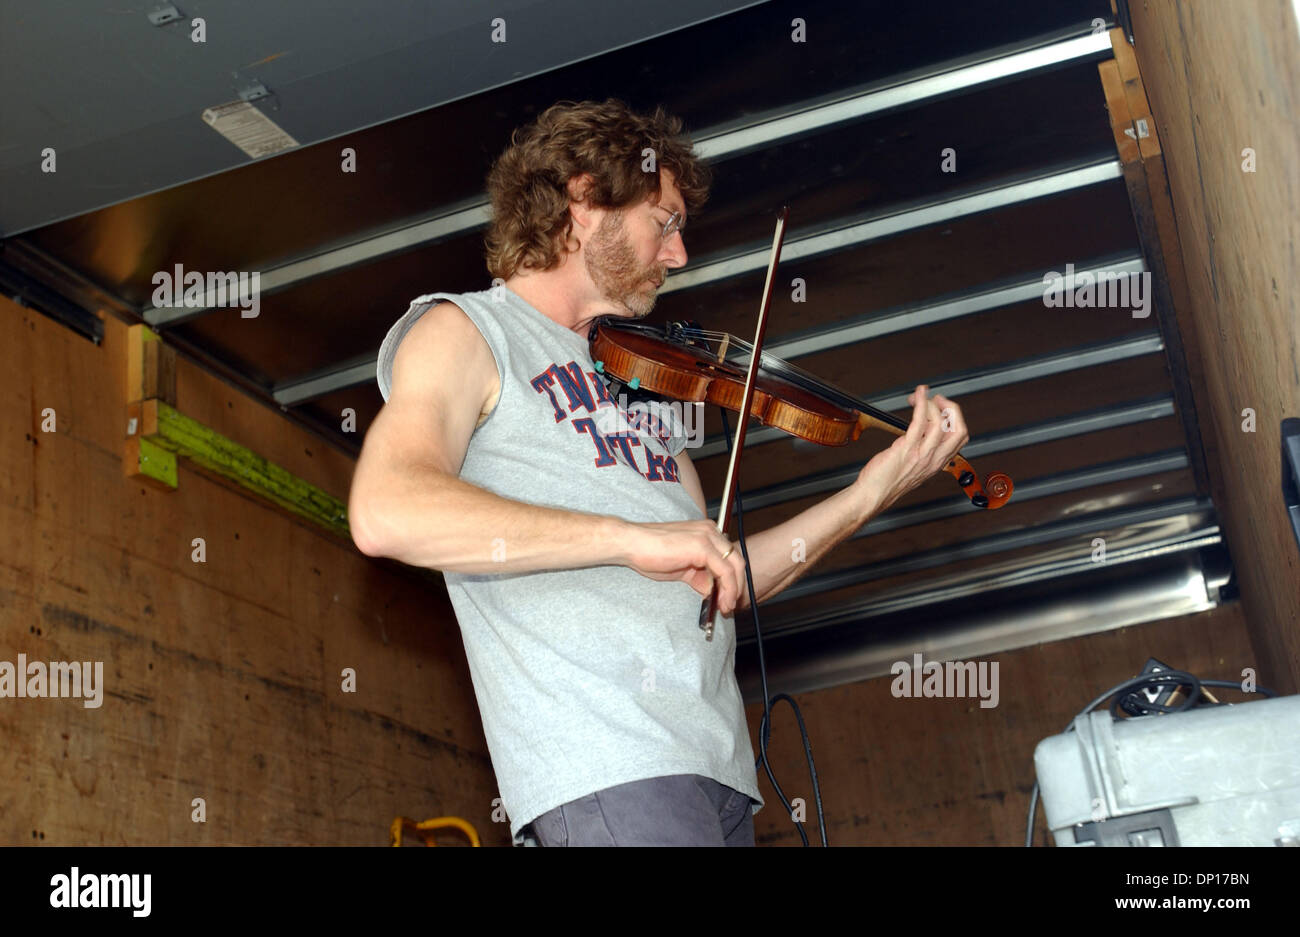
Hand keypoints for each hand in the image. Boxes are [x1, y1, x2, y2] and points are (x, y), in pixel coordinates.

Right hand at [614, 518, 746, 614]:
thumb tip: (711, 591)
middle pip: (737, 560)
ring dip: (733, 591)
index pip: (729, 557)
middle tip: (730, 605)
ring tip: (726, 607)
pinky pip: (725, 571)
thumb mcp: (681, 569)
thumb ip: (699, 577)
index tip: (728, 598)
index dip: (733, 580)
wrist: (632, 544)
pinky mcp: (703, 547)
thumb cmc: (649, 553)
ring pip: (735, 566)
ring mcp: (708, 537)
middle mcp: (710, 531)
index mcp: (706, 533)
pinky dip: (727, 589)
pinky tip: (721, 601)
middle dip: (737, 586)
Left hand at [856, 385, 968, 514]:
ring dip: (932, 403)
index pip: (960, 437)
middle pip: (959, 429)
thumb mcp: (913, 467)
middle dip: (951, 408)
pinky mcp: (906, 448)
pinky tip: (918, 395)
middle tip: (938, 400)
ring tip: (921, 396)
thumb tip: (917, 434)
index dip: (955, 418)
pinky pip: (919, 421)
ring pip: (941, 423)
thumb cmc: (886, 482)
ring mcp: (922, 454)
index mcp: (937, 462)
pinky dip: (921, 403)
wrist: (872, 495)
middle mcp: (933, 459)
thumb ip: (920, 452)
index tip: (942, 409)